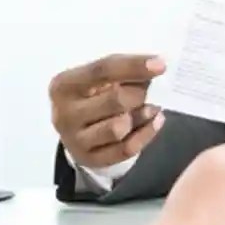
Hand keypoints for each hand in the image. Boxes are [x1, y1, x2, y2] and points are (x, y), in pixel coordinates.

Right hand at [48, 54, 166, 168]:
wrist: (75, 129)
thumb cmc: (89, 95)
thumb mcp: (97, 78)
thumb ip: (120, 72)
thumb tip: (155, 67)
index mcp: (63, 85)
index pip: (102, 71)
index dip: (133, 66)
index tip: (160, 64)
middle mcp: (65, 114)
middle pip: (114, 100)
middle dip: (139, 93)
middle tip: (148, 90)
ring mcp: (75, 141)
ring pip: (118, 128)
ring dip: (141, 115)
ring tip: (151, 107)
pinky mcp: (90, 159)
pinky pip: (126, 149)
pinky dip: (146, 133)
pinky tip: (155, 121)